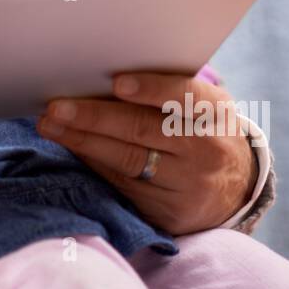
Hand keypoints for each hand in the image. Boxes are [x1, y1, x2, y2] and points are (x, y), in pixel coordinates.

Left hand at [35, 72, 256, 235]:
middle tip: (56, 106)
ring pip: (128, 160)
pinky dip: (94, 164)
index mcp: (214, 112)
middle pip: (144, 130)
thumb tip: (99, 76)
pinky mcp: (170, 211)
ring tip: (51, 125)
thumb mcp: (201, 106)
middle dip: (94, 117)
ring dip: (83, 142)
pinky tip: (72, 149)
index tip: (117, 83)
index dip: (151, 89)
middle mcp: (205, 149)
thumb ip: (166, 92)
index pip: (185, 96)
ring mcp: (189, 184)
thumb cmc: (202, 130)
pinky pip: (123, 185)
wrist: (237, 186)